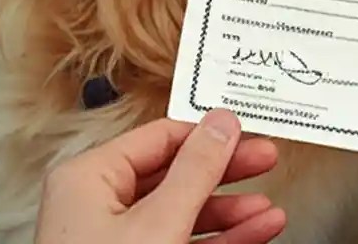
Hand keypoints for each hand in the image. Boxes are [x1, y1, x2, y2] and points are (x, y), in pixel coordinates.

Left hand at [34, 109, 285, 243]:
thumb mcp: (160, 223)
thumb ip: (195, 172)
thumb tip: (220, 125)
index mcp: (88, 178)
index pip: (157, 138)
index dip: (207, 135)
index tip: (247, 134)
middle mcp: (96, 206)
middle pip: (173, 176)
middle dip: (225, 174)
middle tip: (266, 161)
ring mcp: (114, 241)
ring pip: (181, 214)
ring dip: (229, 213)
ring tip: (268, 211)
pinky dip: (217, 241)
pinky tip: (253, 235)